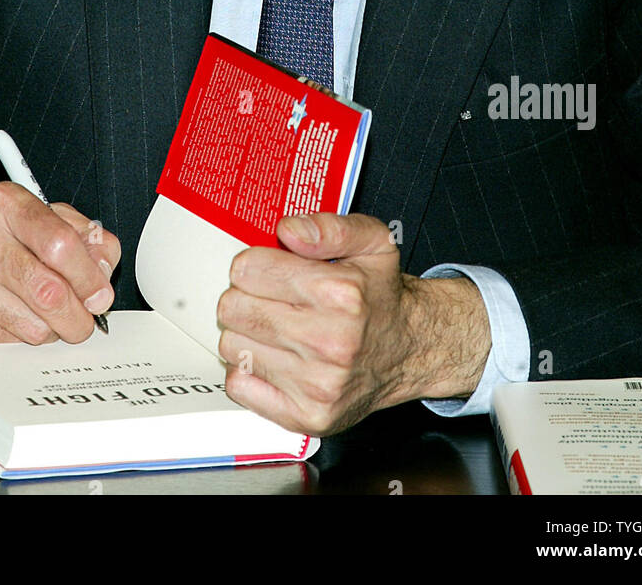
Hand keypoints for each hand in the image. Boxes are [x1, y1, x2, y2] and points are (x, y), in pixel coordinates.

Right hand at [0, 182, 120, 344]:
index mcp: (8, 201)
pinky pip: (4, 334)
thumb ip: (75, 237)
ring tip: (49, 322)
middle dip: (77, 314)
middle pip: (49, 286)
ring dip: (51, 330)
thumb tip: (103, 271)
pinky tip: (14, 321)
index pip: (63, 242)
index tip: (100, 295)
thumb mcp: (30, 223)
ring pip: (31, 318)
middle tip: (84, 323)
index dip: (89, 276)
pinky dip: (20, 335)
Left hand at [217, 212, 490, 435]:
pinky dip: (250, 370)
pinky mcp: (307, 415)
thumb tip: (288, 230)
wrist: (409, 349)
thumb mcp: (372, 241)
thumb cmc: (381, 296)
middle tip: (271, 298)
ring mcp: (318, 384)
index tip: (268, 269)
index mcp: (340, 293)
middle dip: (246, 296)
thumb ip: (329, 226)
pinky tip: (276, 357)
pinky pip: (240, 386)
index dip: (254, 264)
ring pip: (231, 345)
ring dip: (248, 333)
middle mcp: (329, 341)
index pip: (248, 270)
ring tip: (278, 327)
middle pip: (233, 308)